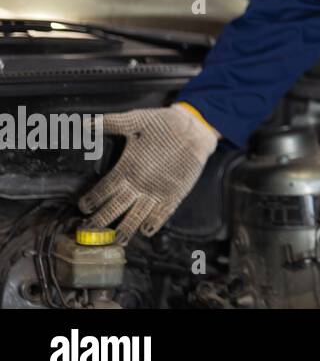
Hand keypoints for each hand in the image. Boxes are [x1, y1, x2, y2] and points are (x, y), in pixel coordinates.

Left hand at [78, 104, 219, 243]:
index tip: (82, 207)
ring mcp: (158, 191)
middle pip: (115, 208)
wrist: (196, 129)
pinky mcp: (174, 194)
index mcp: (127, 167)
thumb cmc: (164, 124)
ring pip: (136, 216)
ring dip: (125, 230)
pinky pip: (162, 214)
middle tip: (87, 231)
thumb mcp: (135, 119)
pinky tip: (146, 232)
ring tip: (117, 241)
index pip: (103, 190)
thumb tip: (83, 123)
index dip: (90, 200)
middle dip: (99, 221)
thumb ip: (108, 124)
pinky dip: (153, 224)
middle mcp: (140, 183)